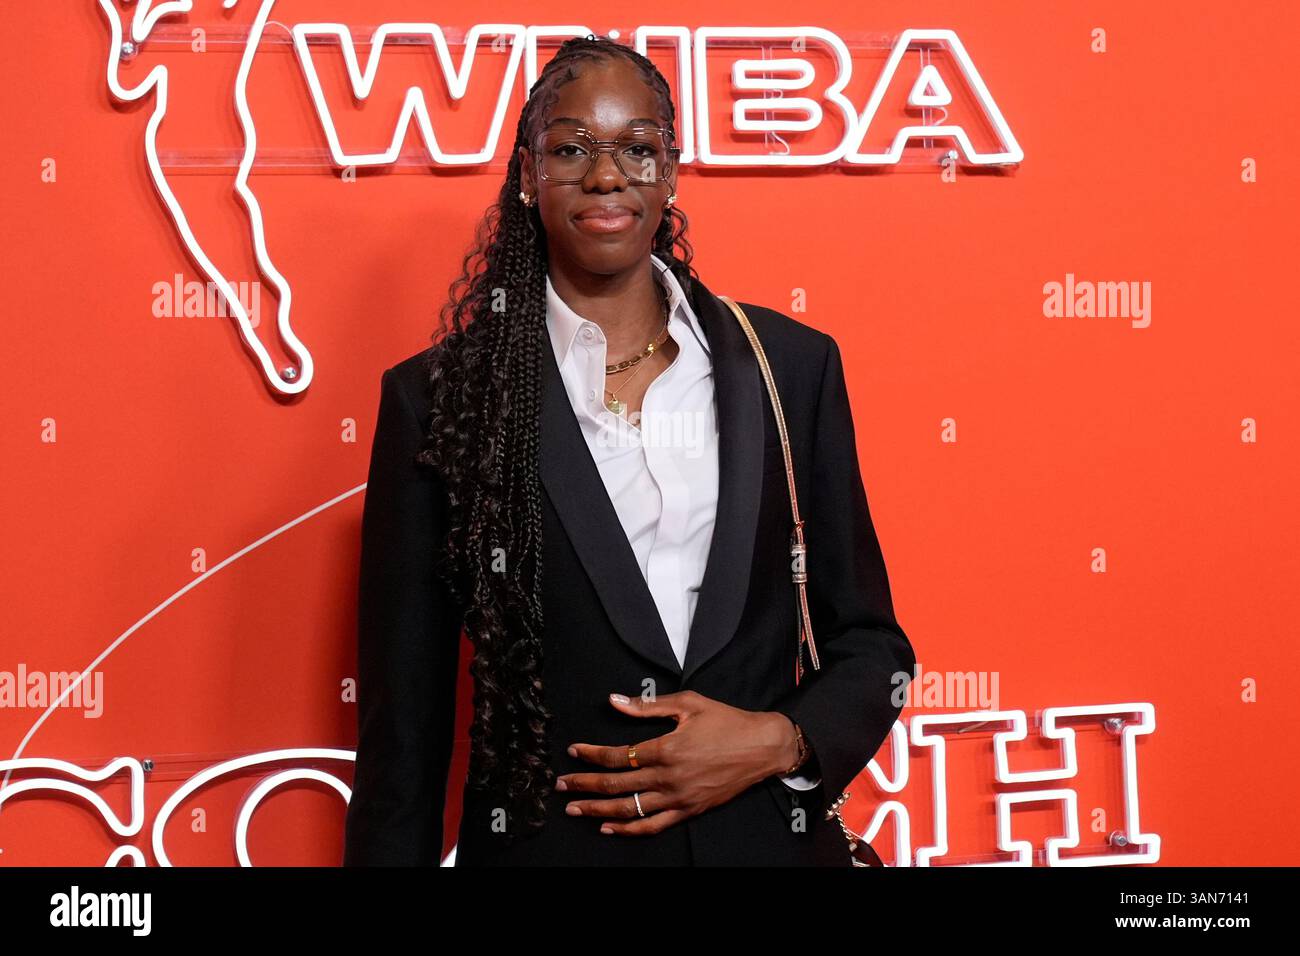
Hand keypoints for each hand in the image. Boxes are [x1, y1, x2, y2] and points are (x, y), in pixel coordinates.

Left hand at [557, 690, 800, 834]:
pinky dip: (629, 829)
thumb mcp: (688, 704)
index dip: (592, 754)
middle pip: (616, 785)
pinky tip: (609, 827)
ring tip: (575, 809)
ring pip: (629, 810)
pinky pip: (653, 826)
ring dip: (598, 810)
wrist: (763, 747)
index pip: (617, 755)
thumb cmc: (727, 721)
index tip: (574, 752)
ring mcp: (678, 798)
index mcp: (666, 749)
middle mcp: (668, 777)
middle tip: (561, 785)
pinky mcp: (689, 810)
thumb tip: (614, 700)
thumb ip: (647, 706)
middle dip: (584, 785)